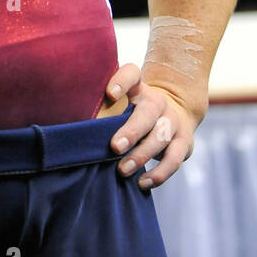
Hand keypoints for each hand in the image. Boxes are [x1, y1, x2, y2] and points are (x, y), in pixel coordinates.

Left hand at [98, 64, 198, 189]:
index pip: (132, 74)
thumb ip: (104, 109)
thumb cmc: (134, 111)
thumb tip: (73, 128)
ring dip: (142, 155)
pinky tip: (142, 182)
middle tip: (114, 147)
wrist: (174, 111)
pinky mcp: (184, 142)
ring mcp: (173, 121)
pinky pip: (174, 159)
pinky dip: (159, 174)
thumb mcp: (122, 103)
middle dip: (131, 130)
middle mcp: (157, 102)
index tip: (109, 94)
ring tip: (123, 170)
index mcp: (138, 88)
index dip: (122, 81)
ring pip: (161, 137)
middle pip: (148, 112)